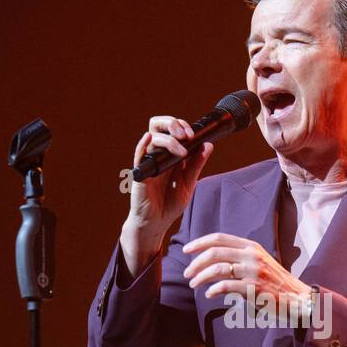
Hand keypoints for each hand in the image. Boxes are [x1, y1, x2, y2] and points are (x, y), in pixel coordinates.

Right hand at [128, 116, 215, 237]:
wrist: (157, 222)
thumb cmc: (170, 204)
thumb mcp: (189, 183)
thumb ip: (196, 165)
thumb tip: (208, 145)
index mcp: (170, 155)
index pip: (173, 130)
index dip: (182, 126)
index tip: (193, 134)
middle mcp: (159, 155)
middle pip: (159, 126)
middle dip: (172, 124)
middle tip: (186, 135)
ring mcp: (149, 163)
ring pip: (152, 138)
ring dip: (168, 140)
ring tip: (182, 151)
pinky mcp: (141, 173)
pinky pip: (139, 155)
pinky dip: (143, 144)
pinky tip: (149, 139)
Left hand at [183, 233, 311, 312]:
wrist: (298, 298)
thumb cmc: (275, 282)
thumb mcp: (259, 262)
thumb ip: (239, 258)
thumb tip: (210, 262)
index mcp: (251, 246)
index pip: (219, 238)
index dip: (199, 243)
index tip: (186, 250)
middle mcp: (251, 256)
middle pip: (214, 252)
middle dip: (196, 263)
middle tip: (187, 273)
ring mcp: (253, 271)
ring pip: (217, 268)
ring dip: (201, 277)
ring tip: (194, 284)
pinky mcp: (254, 288)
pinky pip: (226, 286)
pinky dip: (213, 290)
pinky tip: (209, 294)